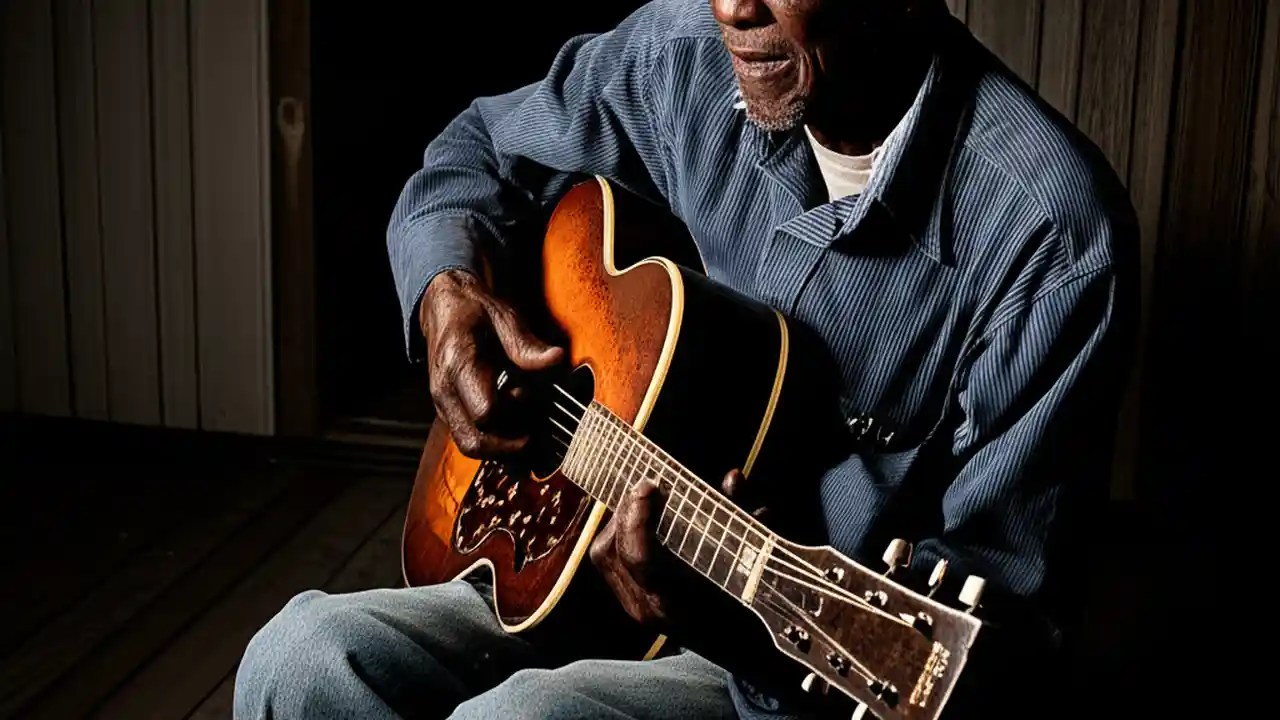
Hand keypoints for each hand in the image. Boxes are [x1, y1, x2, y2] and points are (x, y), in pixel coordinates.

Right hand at [420, 269, 563, 457]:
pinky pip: (468, 437)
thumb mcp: (504, 317)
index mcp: (458, 364)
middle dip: (508, 444)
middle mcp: (443, 390)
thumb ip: (526, 345)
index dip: (513, 412)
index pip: (485, 412)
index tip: (526, 393)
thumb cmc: (476, 310)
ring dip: (501, 443)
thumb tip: (556, 359)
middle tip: (532, 427)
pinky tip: (509, 416)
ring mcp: (442, 404)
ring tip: (520, 417)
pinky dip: (492, 437)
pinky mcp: (447, 410)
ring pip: (469, 446)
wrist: (443, 306)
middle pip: (473, 442)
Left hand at [588, 468, 770, 634]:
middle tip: (646, 488)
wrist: (750, 656)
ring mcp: (638, 610)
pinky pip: (612, 567)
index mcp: (675, 601)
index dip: (637, 515)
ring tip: (643, 502)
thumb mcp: (752, 564)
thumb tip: (734, 477)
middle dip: (623, 512)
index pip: (637, 555)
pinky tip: (643, 524)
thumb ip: (739, 519)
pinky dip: (622, 539)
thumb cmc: (753, 610)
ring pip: (604, 558)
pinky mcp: (635, 607)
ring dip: (619, 523)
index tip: (650, 485)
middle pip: (608, 552)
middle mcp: (648, 608)